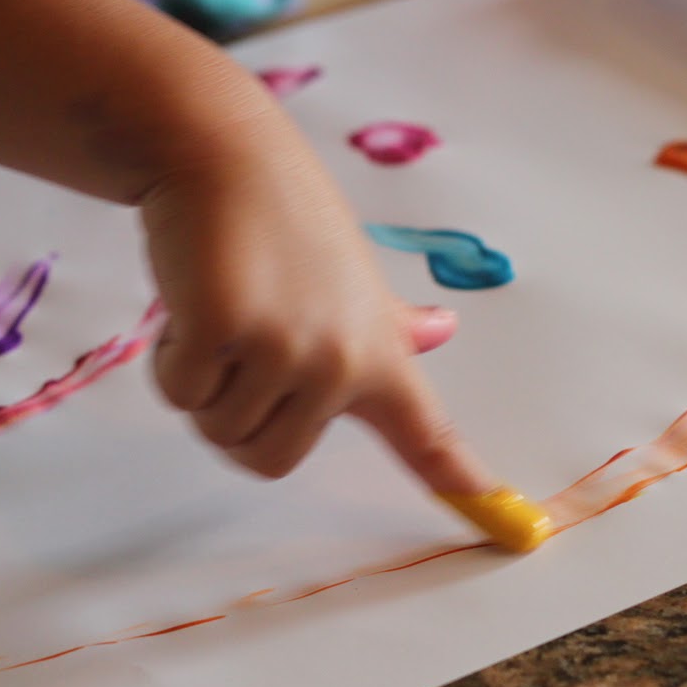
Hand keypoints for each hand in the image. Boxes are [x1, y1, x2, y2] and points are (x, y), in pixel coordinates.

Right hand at [138, 101, 495, 496]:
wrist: (225, 153)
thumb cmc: (285, 218)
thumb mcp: (352, 277)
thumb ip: (390, 324)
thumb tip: (442, 332)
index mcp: (381, 354)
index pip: (431, 438)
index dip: (466, 489)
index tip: (518, 533)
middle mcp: (343, 360)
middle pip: (270, 460)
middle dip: (235, 414)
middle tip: (238, 344)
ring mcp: (285, 346)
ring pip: (219, 430)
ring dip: (200, 380)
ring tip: (219, 310)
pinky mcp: (224, 330)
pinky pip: (180, 393)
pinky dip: (168, 355)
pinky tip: (191, 297)